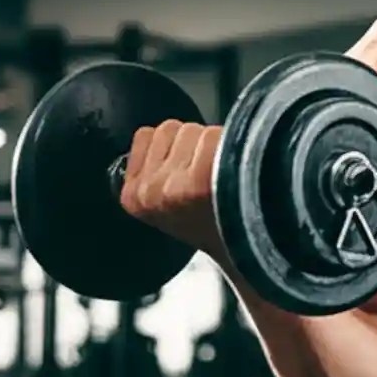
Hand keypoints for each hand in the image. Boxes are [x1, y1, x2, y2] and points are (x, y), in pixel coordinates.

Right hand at [118, 119, 224, 256]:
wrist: (243, 248)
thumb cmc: (209, 220)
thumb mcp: (165, 200)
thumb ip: (155, 166)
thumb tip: (166, 132)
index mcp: (132, 197)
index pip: (145, 136)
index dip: (172, 144)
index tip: (186, 167)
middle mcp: (148, 191)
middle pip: (170, 128)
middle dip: (192, 142)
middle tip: (208, 173)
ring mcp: (173, 185)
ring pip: (194, 130)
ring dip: (212, 144)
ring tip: (221, 174)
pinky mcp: (200, 178)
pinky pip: (213, 135)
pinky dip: (229, 146)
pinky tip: (234, 173)